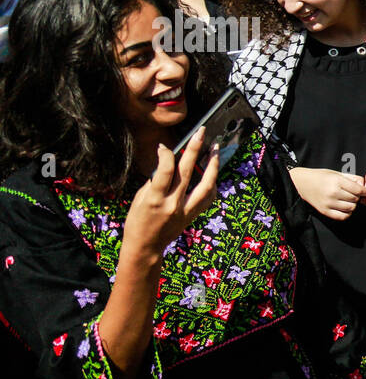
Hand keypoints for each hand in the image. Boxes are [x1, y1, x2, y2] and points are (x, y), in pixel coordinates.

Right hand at [122, 133, 219, 254]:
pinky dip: (212, 183)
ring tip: (215, 150)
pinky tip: (213, 172)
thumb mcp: (139, 199)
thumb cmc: (138, 221)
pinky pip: (207, 197)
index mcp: (155, 199)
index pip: (166, 170)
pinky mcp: (192, 215)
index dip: (166, 154)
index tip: (164, 147)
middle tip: (201, 133)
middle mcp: (172, 204)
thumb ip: (155, 181)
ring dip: (212, 165)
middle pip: (187, 172)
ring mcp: (185, 210)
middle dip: (195, 149)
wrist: (146, 246)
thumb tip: (166, 163)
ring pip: (205, 185)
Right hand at [289, 166, 365, 221]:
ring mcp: (328, 203)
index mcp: (336, 181)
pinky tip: (344, 207)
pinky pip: (343, 216)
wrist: (302, 183)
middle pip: (355, 199)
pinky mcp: (325, 211)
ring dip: (352, 205)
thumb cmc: (321, 177)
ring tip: (348, 200)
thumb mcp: (337, 173)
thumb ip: (352, 178)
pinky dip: (347, 213)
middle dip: (357, 197)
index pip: (358, 190)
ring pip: (351, 208)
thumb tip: (365, 186)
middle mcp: (333, 193)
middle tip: (354, 194)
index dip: (365, 191)